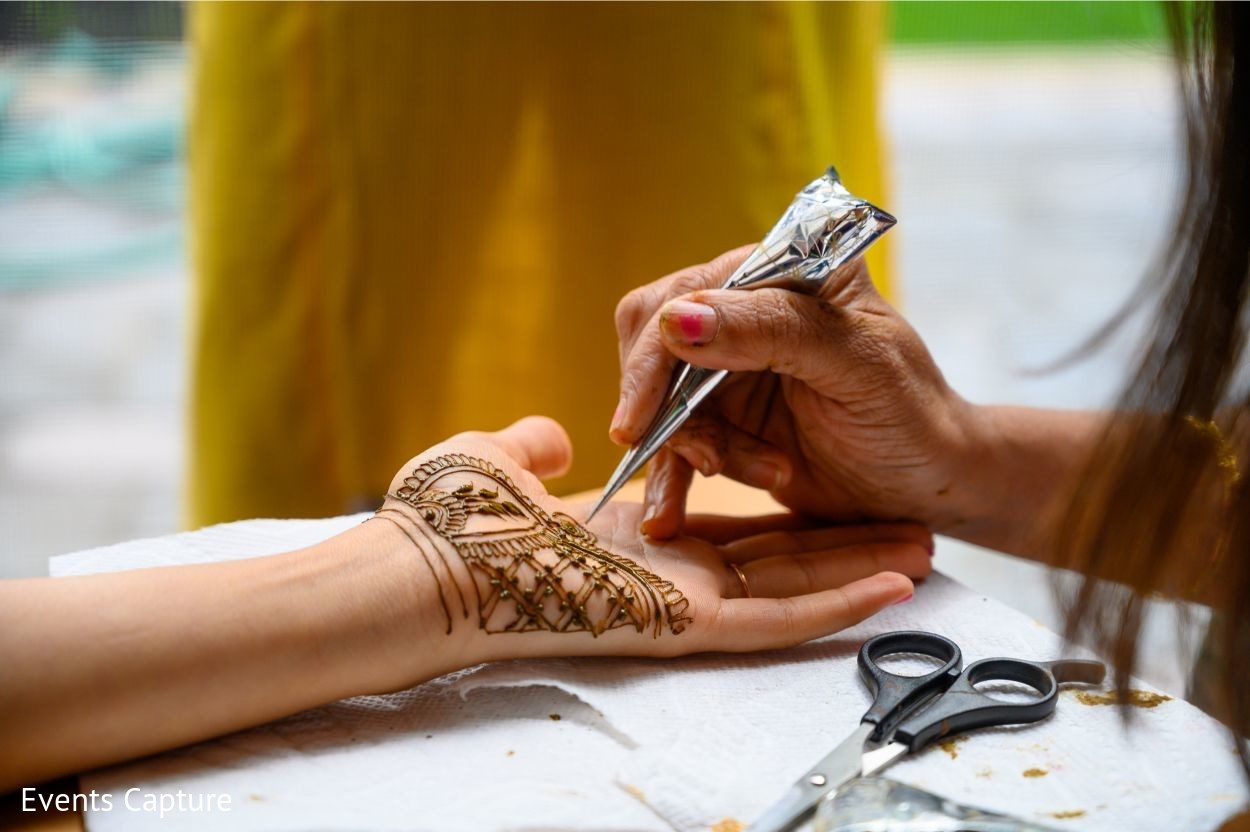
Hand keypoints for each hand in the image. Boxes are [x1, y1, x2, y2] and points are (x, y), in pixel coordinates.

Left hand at [373, 416, 929, 666]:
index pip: (724, 523)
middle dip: (846, 544)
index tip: (823, 461)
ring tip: (927, 546)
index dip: (781, 501)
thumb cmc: (449, 516)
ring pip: (792, 590)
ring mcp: (680, 606)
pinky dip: (837, 605)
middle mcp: (666, 577)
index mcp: (634, 542)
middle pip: (777, 559)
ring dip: (861, 573)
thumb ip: (538, 449)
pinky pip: (774, 618)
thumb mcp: (503, 463)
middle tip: (911, 521)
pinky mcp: (685, 625)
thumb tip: (557, 438)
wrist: (424, 564)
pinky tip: (897, 587)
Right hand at [612, 246, 982, 538]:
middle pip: (655, 342)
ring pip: (660, 399)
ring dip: (691, 447)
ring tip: (765, 475)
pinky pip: (672, 439)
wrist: (929, 484)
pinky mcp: (722, 414)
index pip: (687, 293)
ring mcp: (729, 362)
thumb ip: (771, 331)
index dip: (654, 355)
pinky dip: (672, 476)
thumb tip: (676, 319)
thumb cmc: (913, 417)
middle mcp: (748, 306)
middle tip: (703, 460)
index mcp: (784, 268)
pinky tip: (672, 513)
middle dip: (665, 407)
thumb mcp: (857, 366)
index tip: (638, 419)